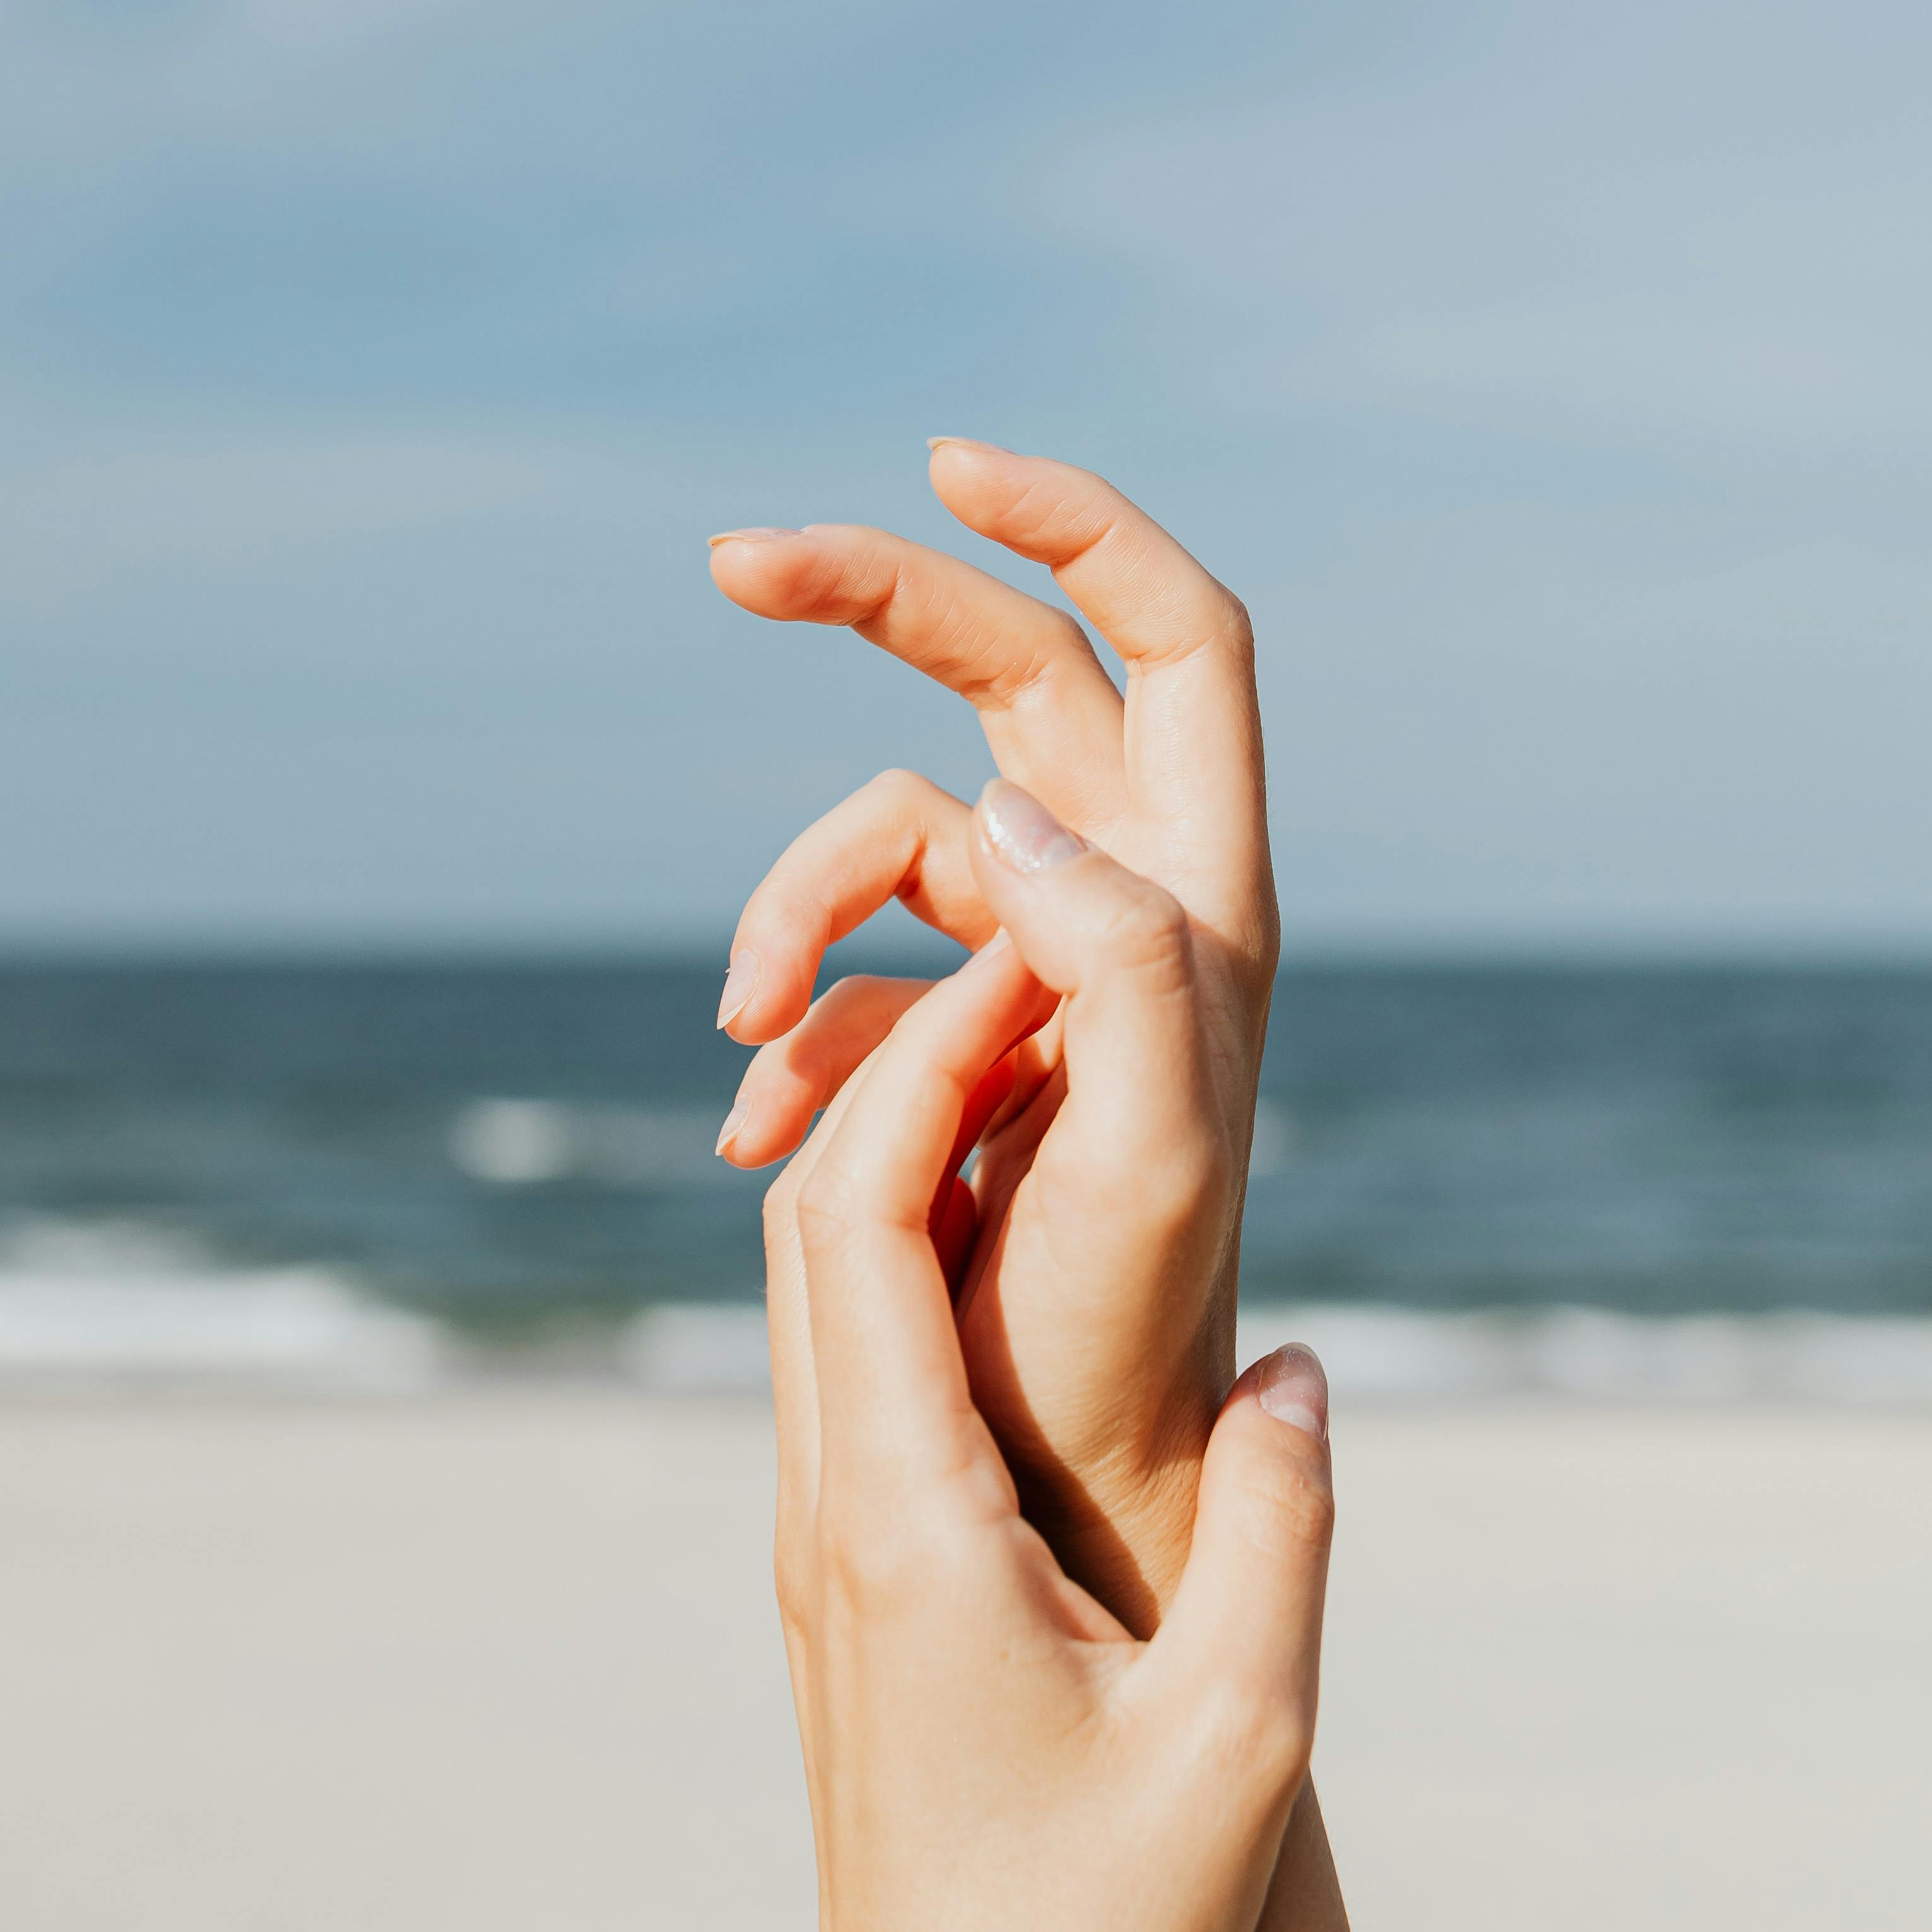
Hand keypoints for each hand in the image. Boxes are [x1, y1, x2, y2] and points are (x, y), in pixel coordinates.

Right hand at [711, 442, 1271, 1619]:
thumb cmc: (1131, 1327)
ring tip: (740, 1034)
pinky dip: (791, 1029)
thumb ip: (1110, 963)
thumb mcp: (1147, 1153)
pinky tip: (755, 1123)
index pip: (1177, 635)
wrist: (1076, 1465)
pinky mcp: (955, 1034)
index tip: (946, 467)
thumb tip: (1005, 809)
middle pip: (1007, 674)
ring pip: (890, 838)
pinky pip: (850, 972)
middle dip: (870, 601)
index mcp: (1203, 893)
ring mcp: (1035, 960)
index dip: (1078, 526)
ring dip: (790, 910)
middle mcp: (1129, 898)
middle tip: (728, 561)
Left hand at [765, 925, 1330, 1931]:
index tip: (1039, 967)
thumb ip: (1281, 1534)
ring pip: (816, 1290)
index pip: (869, 1216)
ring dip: (902, 1160)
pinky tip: (1029, 1266)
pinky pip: (847, 1370)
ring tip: (1048, 1085)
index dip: (940, 1064)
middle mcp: (834, 1513)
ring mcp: (824, 1556)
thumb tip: (1301, 1368)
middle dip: (911, 1067)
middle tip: (1052, 980)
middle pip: (816, 1218)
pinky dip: (911, 1265)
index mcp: (907, 1522)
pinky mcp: (845, 1597)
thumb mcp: (1239, 1744)